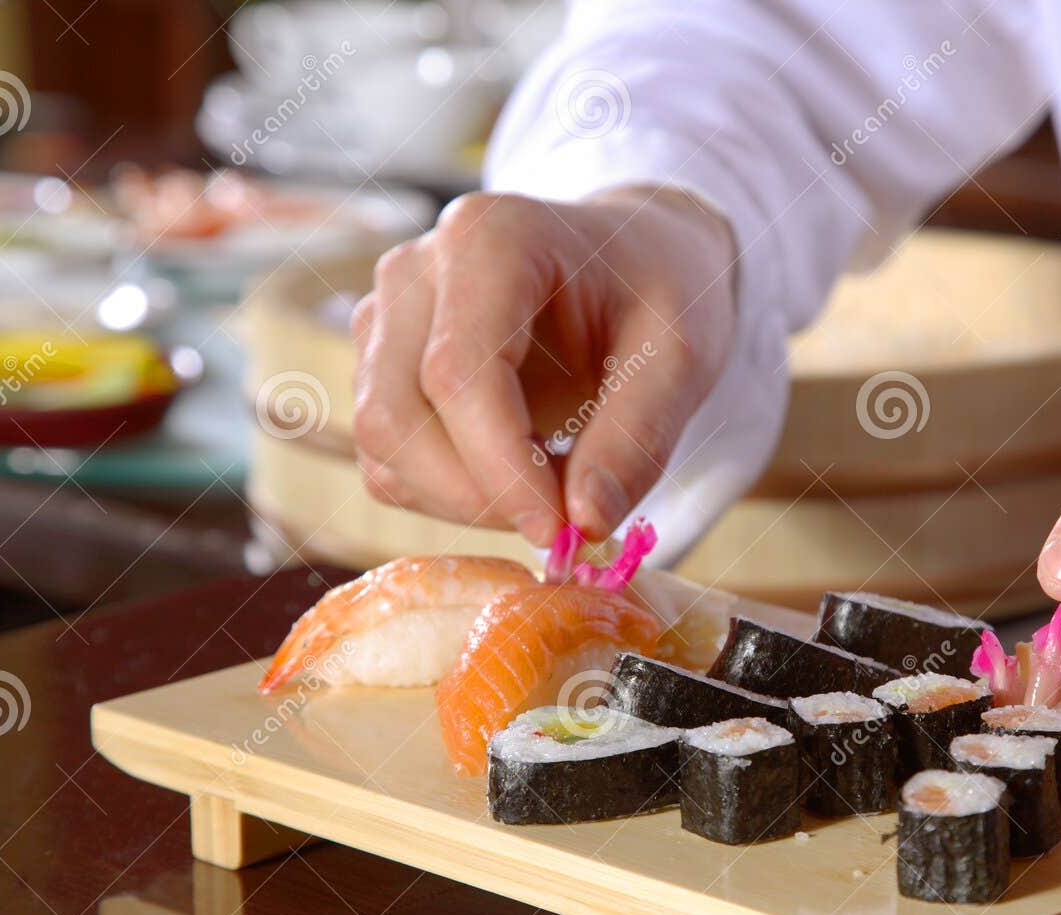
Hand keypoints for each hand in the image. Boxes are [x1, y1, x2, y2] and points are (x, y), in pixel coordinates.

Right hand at [350, 186, 736, 545]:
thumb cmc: (659, 294)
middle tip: (563, 523)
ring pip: (382, 442)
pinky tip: (516, 474)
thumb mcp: (681, 358)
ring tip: (551, 486)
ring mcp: (385, 317)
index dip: (501, 467)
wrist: (636, 260)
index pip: (458, 374)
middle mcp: (415, 269)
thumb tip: (585, 523)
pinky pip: (385, 458)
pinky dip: (445, 494)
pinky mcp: (379, 365)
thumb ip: (638, 438)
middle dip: (478, 494)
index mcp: (490, 238)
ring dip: (461, 499)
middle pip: (399, 415)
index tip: (561, 529)